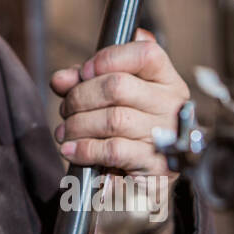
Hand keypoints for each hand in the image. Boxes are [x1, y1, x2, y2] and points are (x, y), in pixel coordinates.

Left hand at [50, 29, 185, 233]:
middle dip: (80, 97)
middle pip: (118, 86)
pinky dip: (85, 149)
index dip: (107, 59)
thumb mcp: (106, 98)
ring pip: (113, 119)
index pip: (146, 53)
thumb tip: (61, 79)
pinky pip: (113, 150)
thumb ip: (84, 82)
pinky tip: (72, 150)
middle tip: (67, 109)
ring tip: (66, 132)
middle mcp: (172, 105)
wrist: (144, 180)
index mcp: (166, 81)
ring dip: (78, 125)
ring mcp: (168, 136)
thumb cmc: (126, 130)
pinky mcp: (157, 166)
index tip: (83, 73)